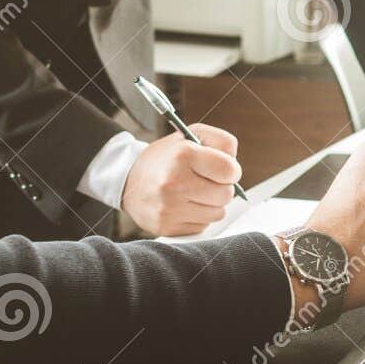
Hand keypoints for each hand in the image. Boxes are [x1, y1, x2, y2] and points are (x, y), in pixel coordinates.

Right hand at [121, 124, 242, 236]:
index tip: (222, 170)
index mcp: (182, 155)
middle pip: (226, 194)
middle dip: (220, 187)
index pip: (229, 170)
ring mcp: (170, 208)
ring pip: (218, 213)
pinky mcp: (167, 226)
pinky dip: (198, 216)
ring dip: (211, 204)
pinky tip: (184, 205)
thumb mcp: (190, 136)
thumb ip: (221, 142)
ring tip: (193, 193)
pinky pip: (203, 226)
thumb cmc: (165, 159)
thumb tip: (235, 167)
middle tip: (205, 181)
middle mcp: (174, 183)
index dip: (231, 170)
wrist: (128, 180)